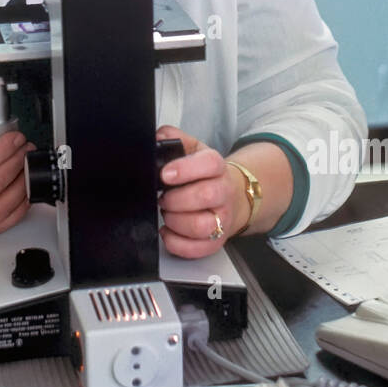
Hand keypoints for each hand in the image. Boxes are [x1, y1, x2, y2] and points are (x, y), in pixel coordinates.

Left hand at [156, 124, 250, 257]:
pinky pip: (196, 249)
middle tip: (163, 197)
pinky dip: (176, 242)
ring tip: (168, 213)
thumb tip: (157, 137)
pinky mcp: (216, 241)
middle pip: (205, 196)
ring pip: (200, 226)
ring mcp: (222, 219)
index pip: (209, 164)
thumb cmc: (205, 175)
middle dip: (175, 199)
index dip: (185, 169)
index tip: (165, 174)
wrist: (231, 197)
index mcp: (216, 167)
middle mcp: (223, 192)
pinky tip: (168, 230)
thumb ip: (174, 139)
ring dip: (175, 221)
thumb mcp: (193, 150)